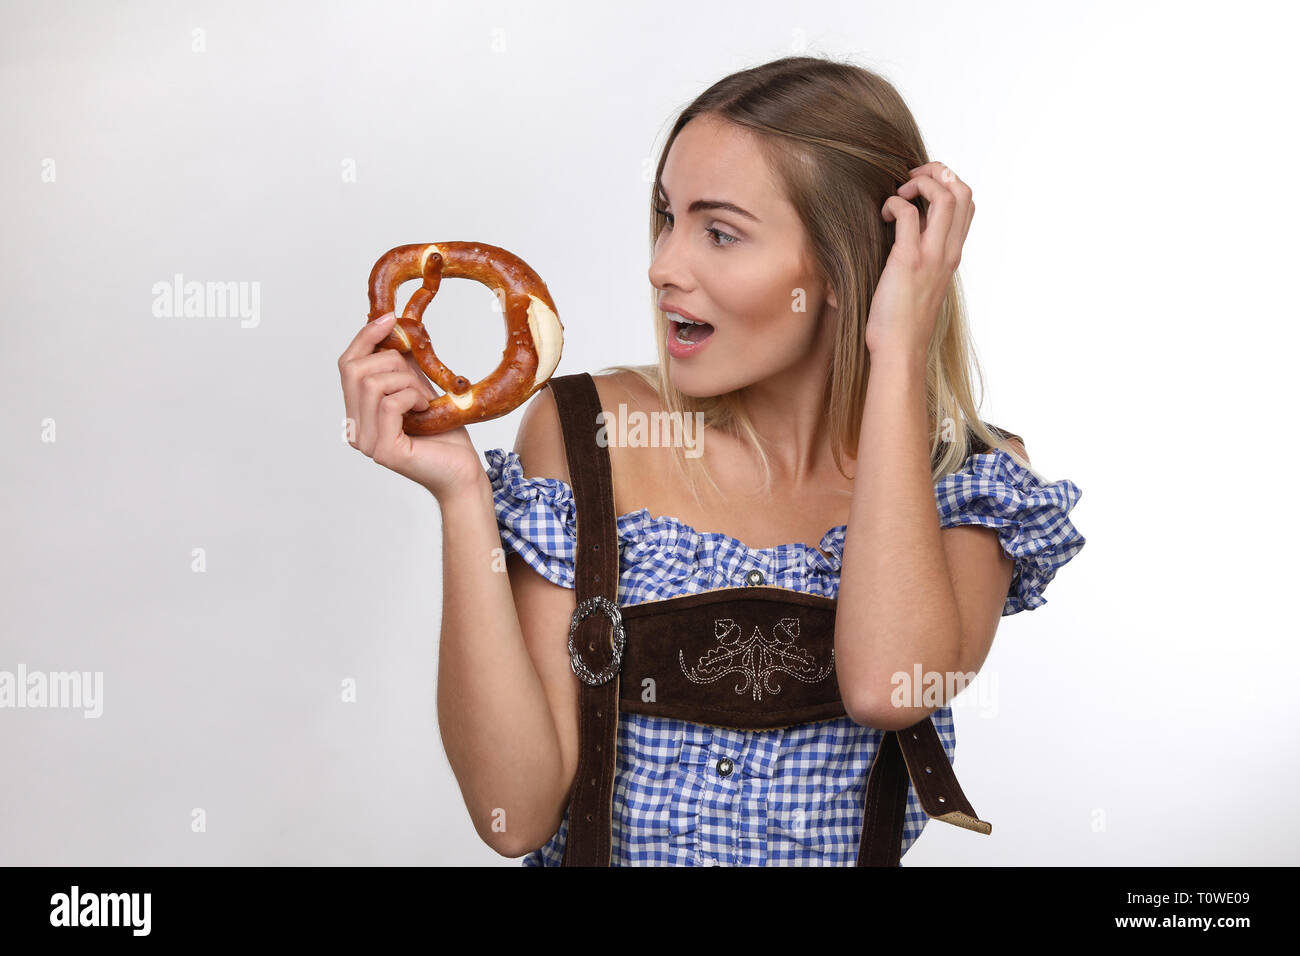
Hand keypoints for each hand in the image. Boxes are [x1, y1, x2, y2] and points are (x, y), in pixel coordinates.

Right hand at [338, 312, 484, 499]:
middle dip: (392, 363)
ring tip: (425, 400)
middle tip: (420, 381)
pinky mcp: (384, 450)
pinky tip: (426, 410)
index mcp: (358, 412)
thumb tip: (394, 328)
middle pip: (355, 369)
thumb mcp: (419, 389)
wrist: (462, 471)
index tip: (389, 319)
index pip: (346, 365)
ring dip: (407, 382)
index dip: (365, 337)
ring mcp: (366, 441)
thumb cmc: (443, 435)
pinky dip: (412, 397)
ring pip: (373, 383)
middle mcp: (355, 428)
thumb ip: (402, 366)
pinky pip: (390, 403)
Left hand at [866, 161, 974, 361]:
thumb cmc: (904, 322)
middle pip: (963, 191)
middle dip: (937, 172)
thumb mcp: (923, 284)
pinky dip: (894, 203)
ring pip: (945, 196)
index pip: (968, 204)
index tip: (921, 188)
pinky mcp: (908, 260)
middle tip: (910, 180)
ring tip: (899, 193)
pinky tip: (882, 215)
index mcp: (952, 254)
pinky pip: (907, 214)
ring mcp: (931, 255)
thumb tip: (906, 239)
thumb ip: (924, 259)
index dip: (947, 183)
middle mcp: (948, 251)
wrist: (900, 350)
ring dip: (919, 183)